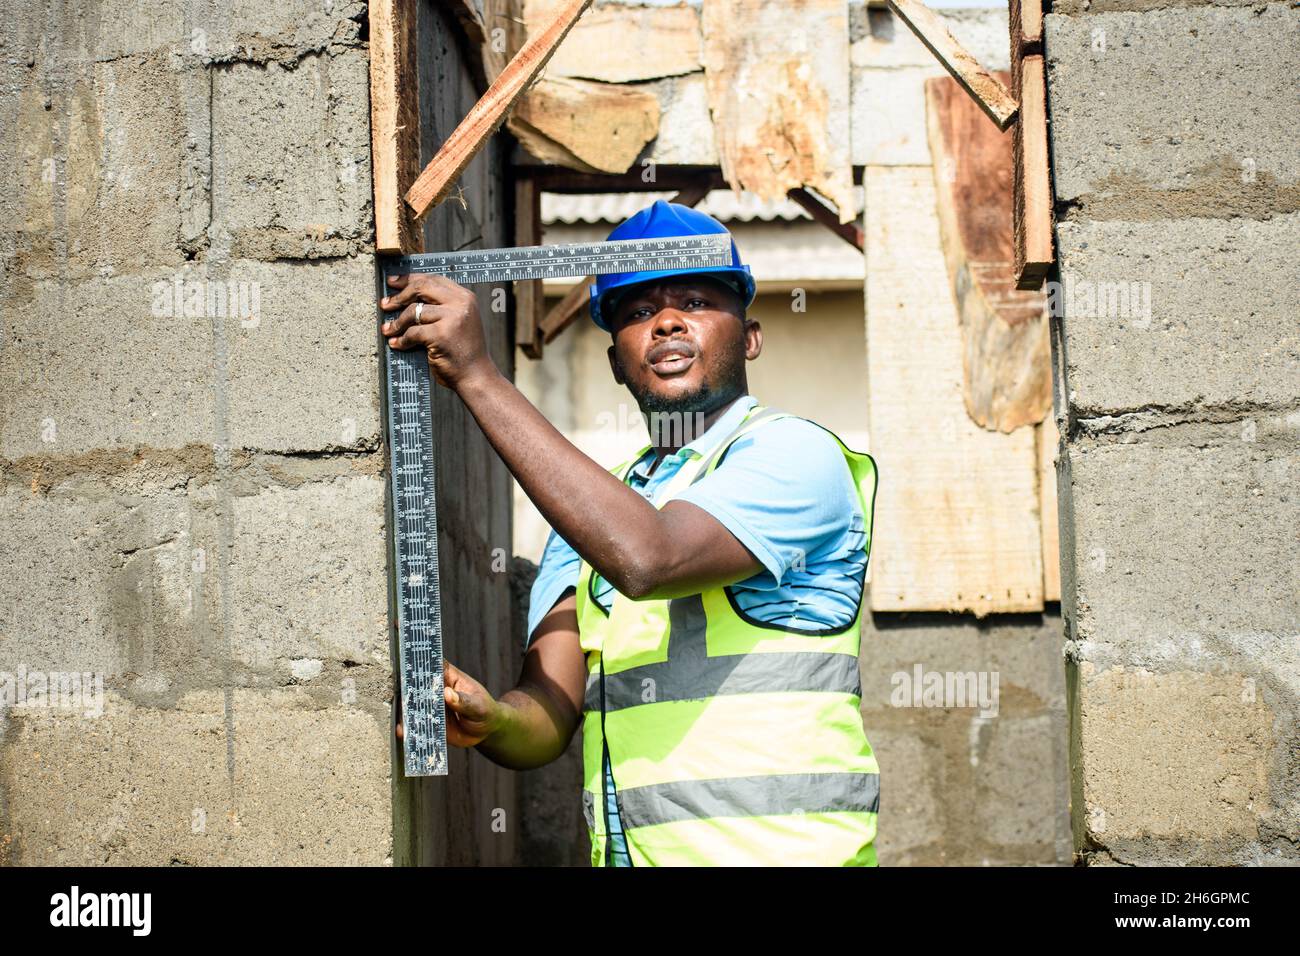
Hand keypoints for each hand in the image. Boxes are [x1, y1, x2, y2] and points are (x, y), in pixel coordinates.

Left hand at [379, 274, 496, 389]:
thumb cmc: (463, 351)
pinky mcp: (441, 335)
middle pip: (422, 287)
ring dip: (397, 322)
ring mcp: (452, 318)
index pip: (433, 279)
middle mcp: (461, 304)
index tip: (393, 283)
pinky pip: (412, 333)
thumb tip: (407, 294)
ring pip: (413, 311)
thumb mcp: (459, 321)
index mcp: (465, 297)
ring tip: (388, 329)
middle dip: (399, 295)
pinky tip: (396, 344)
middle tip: (385, 304)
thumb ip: (442, 306)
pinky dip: (401, 340)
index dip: (410, 279)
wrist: (476, 375)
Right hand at [395, 659, 502, 748]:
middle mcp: (435, 688)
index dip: (418, 660)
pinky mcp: (427, 721)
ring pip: (412, 704)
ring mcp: (430, 704)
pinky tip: (403, 732)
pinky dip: (407, 727)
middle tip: (399, 697)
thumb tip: (448, 694)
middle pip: (415, 684)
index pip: (431, 663)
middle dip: (405, 688)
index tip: (405, 661)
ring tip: (400, 718)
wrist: (484, 732)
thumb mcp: (479, 706)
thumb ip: (464, 701)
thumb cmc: (485, 711)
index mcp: (448, 676)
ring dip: (404, 710)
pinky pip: (415, 722)